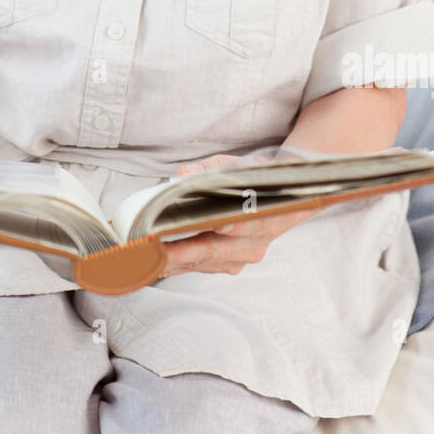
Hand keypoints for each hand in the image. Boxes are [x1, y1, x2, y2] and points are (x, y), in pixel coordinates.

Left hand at [157, 151, 330, 279]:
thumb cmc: (259, 181)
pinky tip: (158, 263)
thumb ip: (212, 169)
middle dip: (185, 251)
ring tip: (149, 258)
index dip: (228, 225)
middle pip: (216, 250)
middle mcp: (254, 243)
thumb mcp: (241, 166)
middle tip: (157, 251)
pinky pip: (202, 267)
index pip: (245, 222)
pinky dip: (180, 265)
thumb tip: (184, 174)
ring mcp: (242, 257)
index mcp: (265, 215)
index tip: (212, 227)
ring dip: (176, 262)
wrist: (284, 203)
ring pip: (205, 262)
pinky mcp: (231, 265)